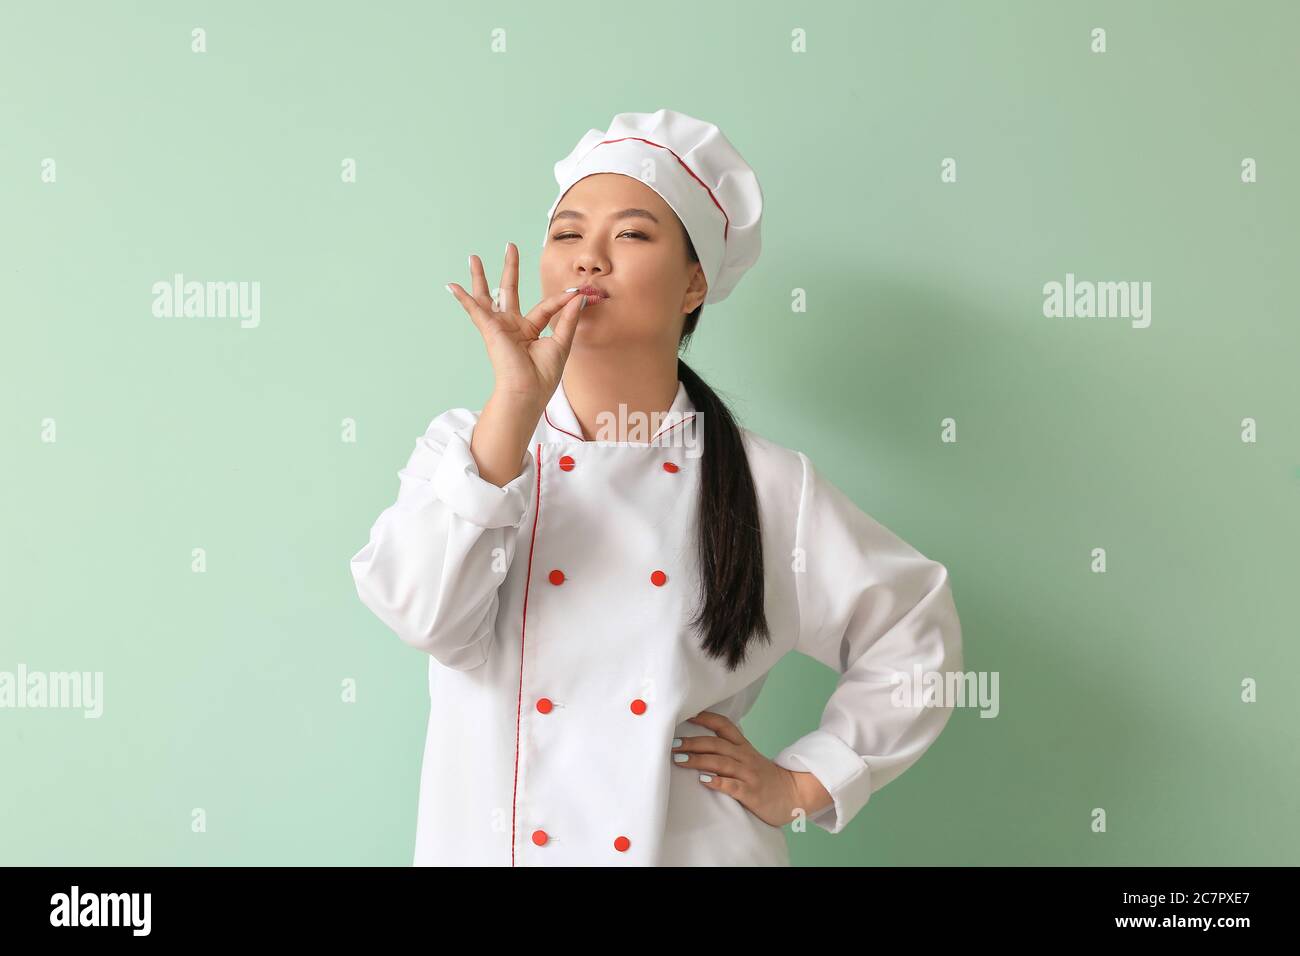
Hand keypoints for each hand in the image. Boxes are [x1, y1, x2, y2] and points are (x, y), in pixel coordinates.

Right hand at [446, 242, 586, 407]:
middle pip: (510, 291)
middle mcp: (512, 326)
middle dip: (510, 269)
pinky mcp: (489, 329)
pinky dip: (463, 298)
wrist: (527, 391)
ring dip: (479, 276)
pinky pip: (474, 310)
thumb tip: (578, 297)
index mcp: (530, 331)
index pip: (546, 307)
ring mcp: (499, 326)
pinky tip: (451, 286)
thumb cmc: (543, 375)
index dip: (562, 299)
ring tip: (473, 258)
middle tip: (510, 246)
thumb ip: (568, 318)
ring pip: (488, 296)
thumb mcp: (561, 342)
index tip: (578, 292)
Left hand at [672, 711, 831, 828]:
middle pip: (716, 744)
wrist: (794, 794)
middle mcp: (745, 757)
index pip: (724, 726)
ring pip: (721, 762)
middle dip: (693, 743)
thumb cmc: (765, 778)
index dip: (706, 718)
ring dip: (699, 760)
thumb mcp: (749, 759)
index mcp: (743, 747)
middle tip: (673, 744)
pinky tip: (704, 781)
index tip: (686, 715)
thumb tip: (701, 744)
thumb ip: (730, 751)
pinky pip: (733, 785)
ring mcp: (748, 774)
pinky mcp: (751, 792)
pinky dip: (717, 782)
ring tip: (680, 760)